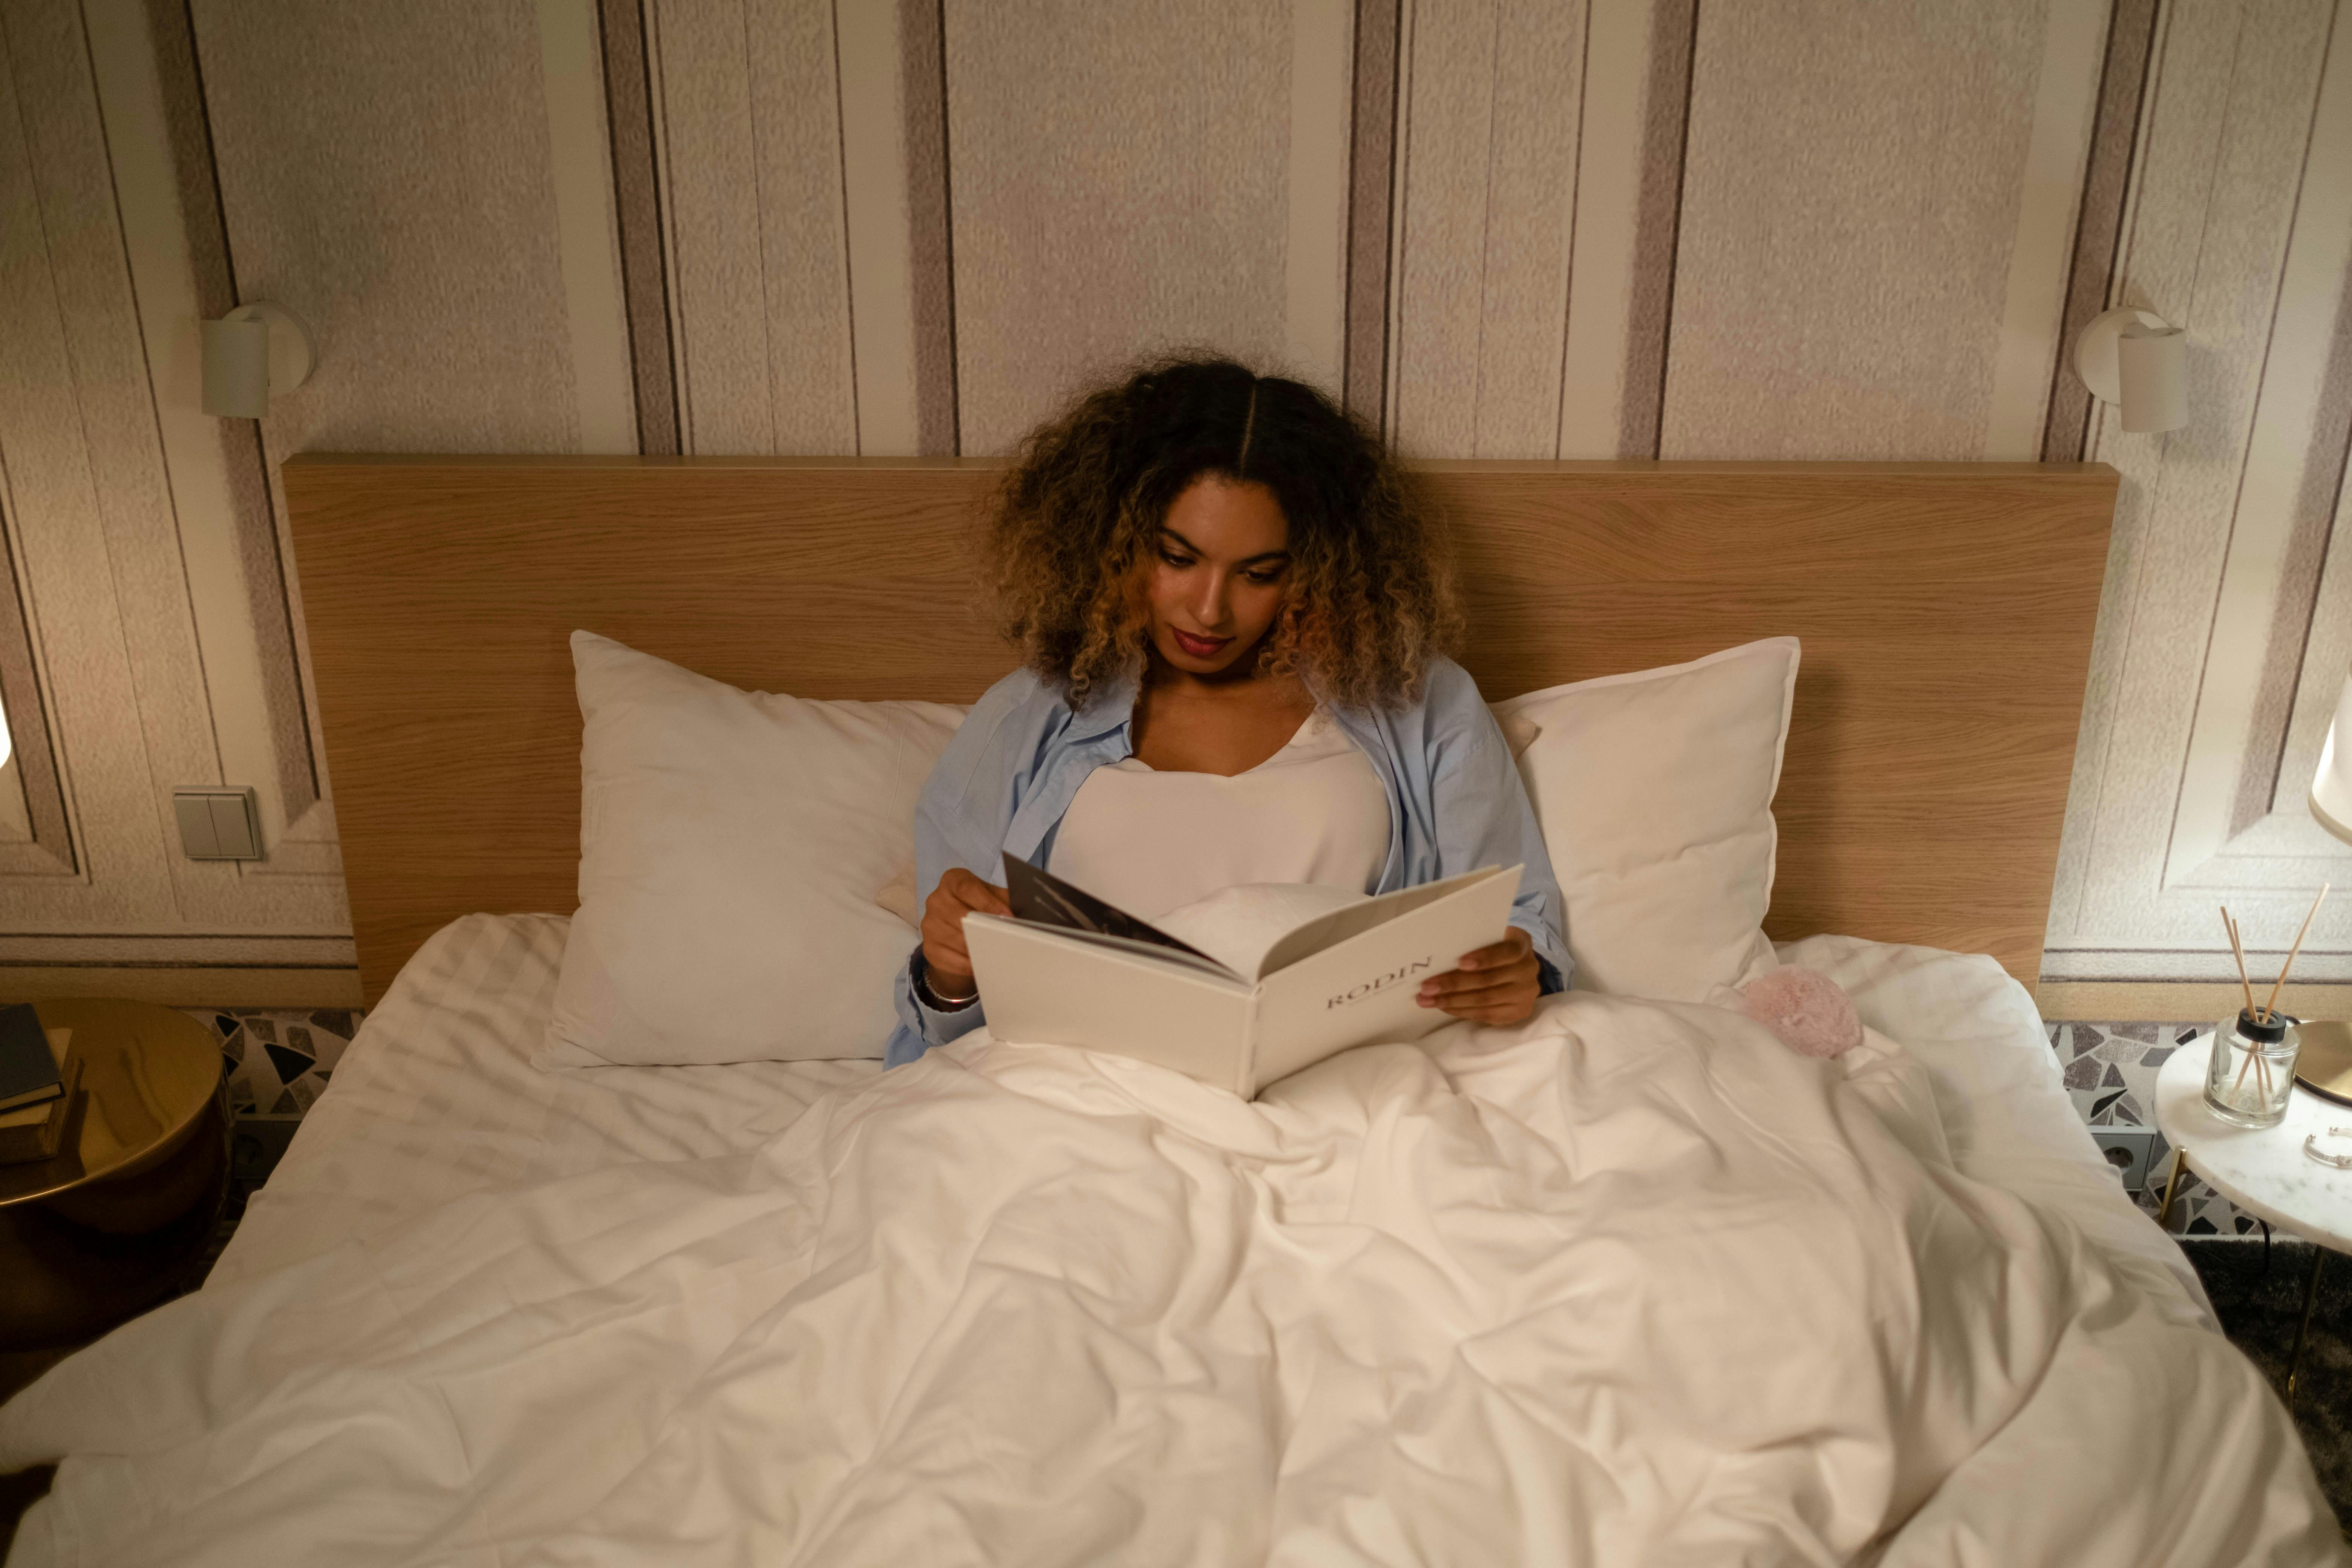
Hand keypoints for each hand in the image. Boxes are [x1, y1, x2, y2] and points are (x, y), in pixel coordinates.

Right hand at [920, 868, 1009, 1000]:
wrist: (955, 928)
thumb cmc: (978, 906)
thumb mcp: (992, 896)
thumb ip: (1004, 899)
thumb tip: (1024, 912)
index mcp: (952, 881)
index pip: (968, 888)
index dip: (989, 903)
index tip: (1008, 917)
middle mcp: (936, 899)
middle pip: (963, 916)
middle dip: (987, 929)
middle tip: (1007, 938)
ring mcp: (929, 924)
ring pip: (960, 941)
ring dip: (981, 948)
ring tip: (996, 950)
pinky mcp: (929, 947)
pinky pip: (954, 960)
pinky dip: (971, 964)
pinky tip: (982, 962)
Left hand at [1418, 926, 1540, 1024]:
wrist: (1519, 967)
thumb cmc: (1495, 948)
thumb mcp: (1491, 938)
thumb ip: (1474, 943)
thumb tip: (1439, 955)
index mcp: (1521, 945)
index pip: (1505, 952)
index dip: (1484, 958)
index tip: (1460, 962)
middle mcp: (1528, 970)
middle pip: (1488, 980)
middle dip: (1453, 984)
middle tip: (1427, 987)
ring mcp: (1526, 994)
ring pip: (1485, 1001)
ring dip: (1452, 1001)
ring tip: (1427, 1000)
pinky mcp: (1519, 1012)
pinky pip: (1486, 1014)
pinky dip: (1461, 1011)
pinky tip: (1443, 1007)